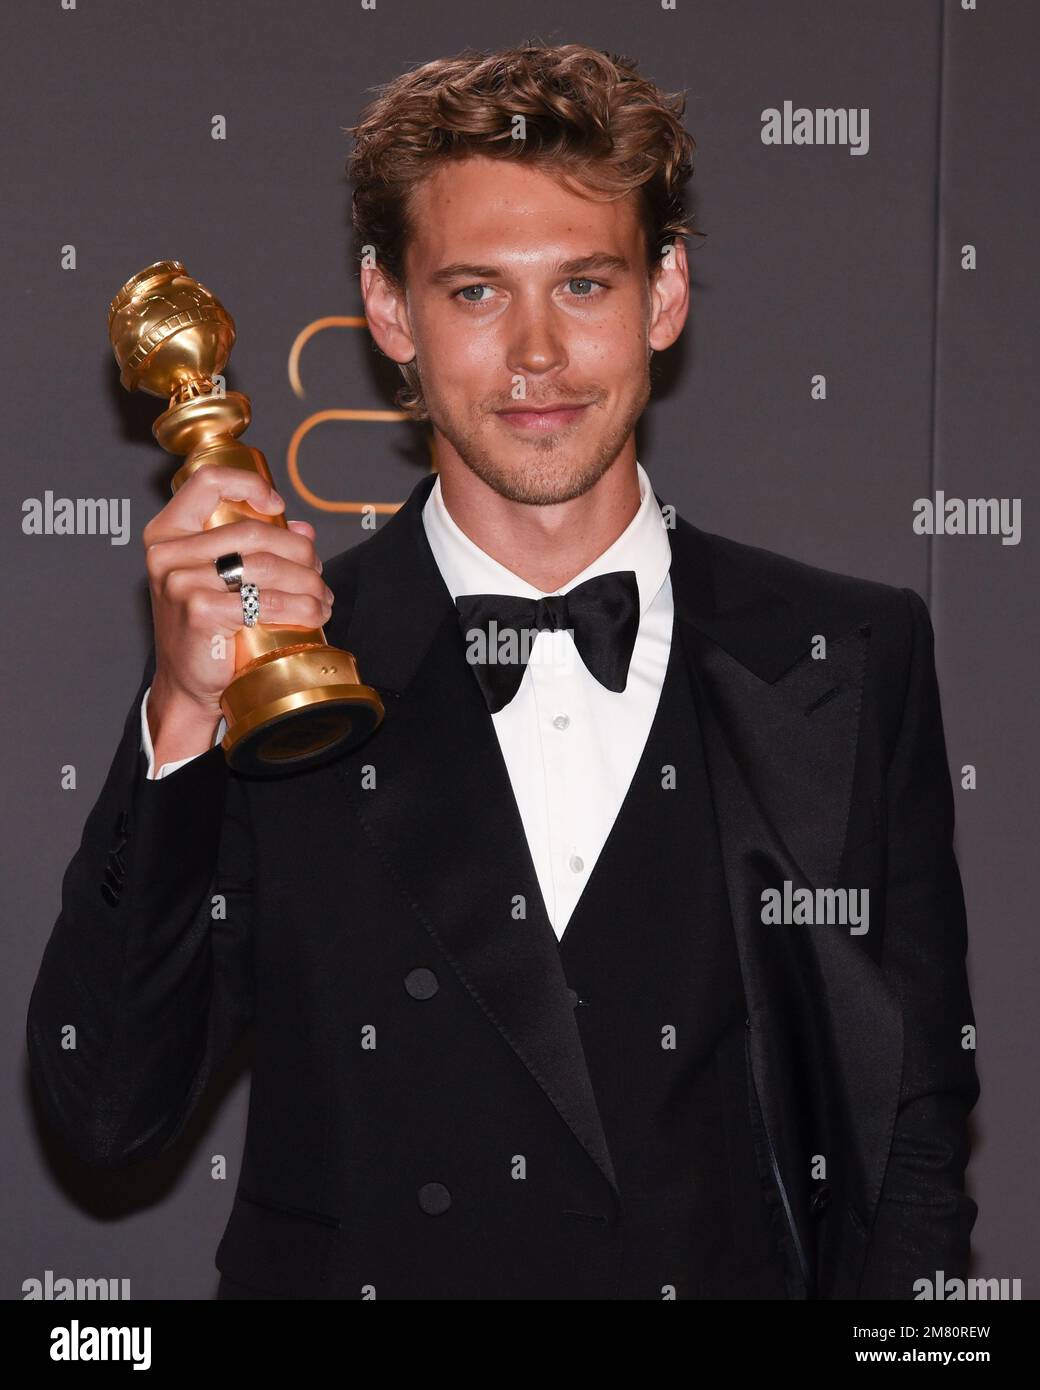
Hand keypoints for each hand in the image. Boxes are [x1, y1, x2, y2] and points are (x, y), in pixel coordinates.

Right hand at [142, 466, 332, 751]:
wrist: (187, 683)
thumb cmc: (206, 629)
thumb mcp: (221, 579)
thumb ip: (255, 548)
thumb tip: (302, 528)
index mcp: (168, 533)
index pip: (207, 483)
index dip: (249, 485)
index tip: (277, 506)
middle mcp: (168, 553)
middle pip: (255, 532)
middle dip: (301, 553)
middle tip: (318, 573)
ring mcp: (181, 581)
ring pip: (267, 566)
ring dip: (309, 582)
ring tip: (322, 597)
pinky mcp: (200, 611)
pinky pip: (266, 601)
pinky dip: (300, 607)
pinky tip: (314, 614)